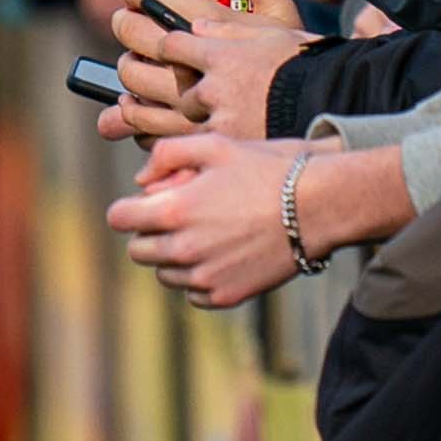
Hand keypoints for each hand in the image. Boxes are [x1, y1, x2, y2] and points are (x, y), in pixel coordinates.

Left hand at [100, 0, 308, 139]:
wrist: (326, 108)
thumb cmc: (302, 60)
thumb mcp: (281, 12)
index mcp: (219, 39)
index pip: (157, 9)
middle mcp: (203, 76)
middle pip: (137, 51)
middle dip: (124, 30)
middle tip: (124, 25)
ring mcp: (199, 112)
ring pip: (137, 96)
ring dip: (128, 82)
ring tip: (132, 73)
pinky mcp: (196, 140)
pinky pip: (150, 131)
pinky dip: (141, 122)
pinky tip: (144, 112)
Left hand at [105, 131, 307, 309]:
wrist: (321, 206)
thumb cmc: (269, 170)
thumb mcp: (216, 145)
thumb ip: (167, 155)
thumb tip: (140, 182)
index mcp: (173, 211)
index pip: (118, 218)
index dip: (130, 208)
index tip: (148, 203)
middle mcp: (183, 249)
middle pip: (137, 250)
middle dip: (150, 232)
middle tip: (181, 217)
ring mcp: (205, 276)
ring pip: (164, 274)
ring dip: (174, 258)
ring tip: (208, 234)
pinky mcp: (227, 295)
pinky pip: (193, 294)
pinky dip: (200, 279)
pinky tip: (223, 256)